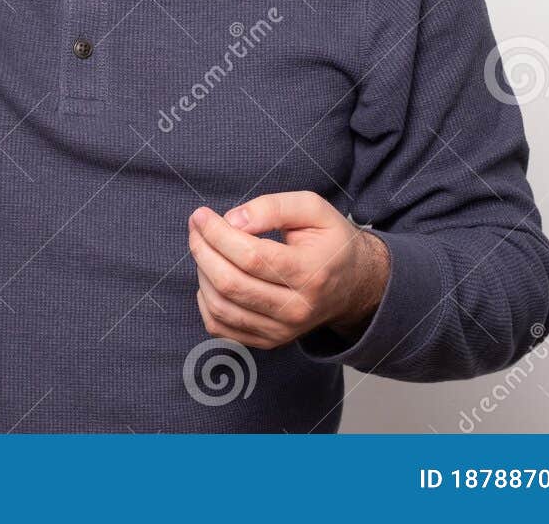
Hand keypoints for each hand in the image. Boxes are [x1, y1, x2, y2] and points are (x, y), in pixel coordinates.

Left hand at [187, 191, 389, 349]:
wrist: (352, 285)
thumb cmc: (329, 241)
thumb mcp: (313, 209)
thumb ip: (274, 207)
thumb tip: (233, 220)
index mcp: (312, 273)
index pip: (251, 257)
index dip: (218, 234)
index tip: (201, 214)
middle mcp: (297, 309)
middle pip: (231, 283)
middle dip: (202, 250)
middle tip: (196, 226)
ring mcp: (282, 331)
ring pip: (221, 307)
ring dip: (201, 272)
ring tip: (204, 247)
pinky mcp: (269, 341)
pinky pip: (221, 327)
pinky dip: (205, 301)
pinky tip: (210, 276)